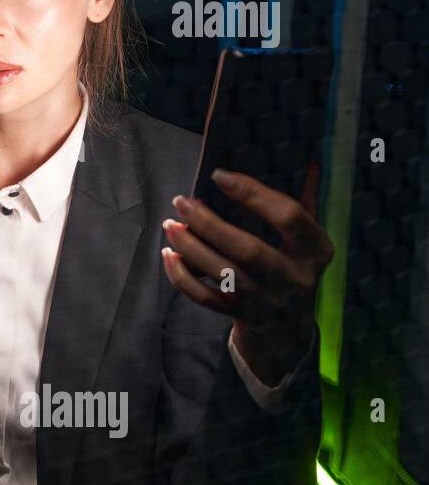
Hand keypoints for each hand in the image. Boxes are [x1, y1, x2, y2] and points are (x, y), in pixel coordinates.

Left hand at [160, 165, 333, 385]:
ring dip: (190, 247)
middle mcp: (295, 277)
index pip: (289, 216)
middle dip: (209, 224)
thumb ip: (304, 200)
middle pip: (248, 249)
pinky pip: (206, 299)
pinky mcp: (241, 315)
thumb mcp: (307, 236)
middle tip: (181, 201)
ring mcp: (267, 300)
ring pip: (224, 273)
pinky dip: (182, 278)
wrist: (288, 325)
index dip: (253, 193)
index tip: (219, 175)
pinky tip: (168, 255)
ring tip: (170, 224)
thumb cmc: (293, 264)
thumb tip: (308, 159)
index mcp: (316, 249)